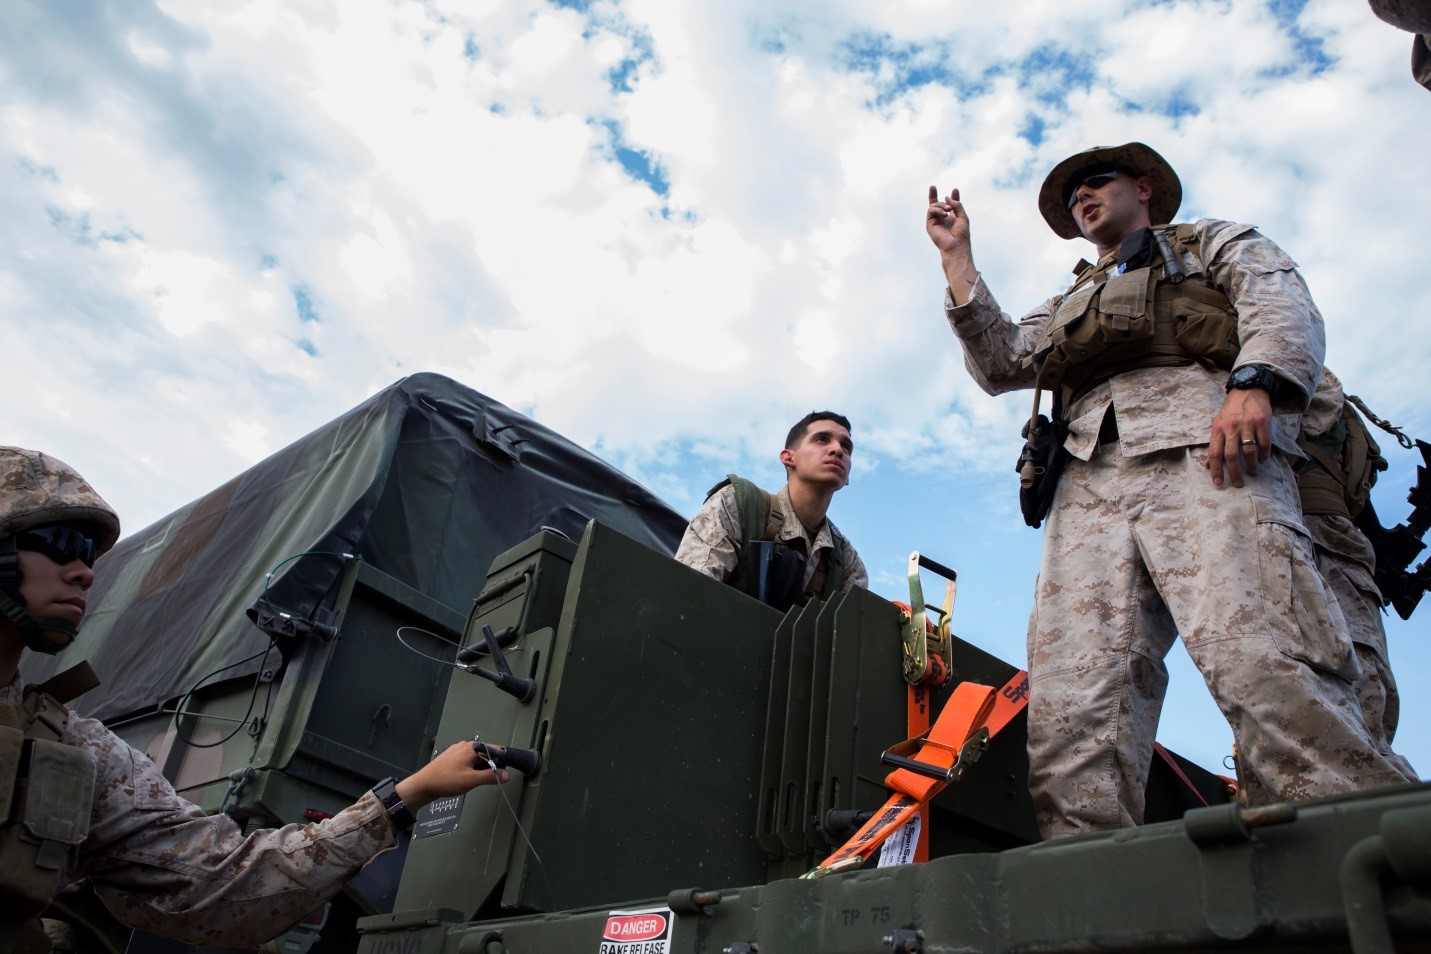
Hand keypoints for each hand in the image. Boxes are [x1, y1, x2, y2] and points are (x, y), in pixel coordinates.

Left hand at [395, 740, 509, 812]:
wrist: (423, 785)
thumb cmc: (444, 780)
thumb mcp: (470, 780)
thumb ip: (490, 777)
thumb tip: (506, 775)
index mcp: (472, 747)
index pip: (496, 750)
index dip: (502, 762)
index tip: (504, 772)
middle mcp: (465, 745)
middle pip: (487, 754)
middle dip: (489, 768)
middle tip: (484, 780)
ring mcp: (458, 751)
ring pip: (478, 759)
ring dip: (479, 770)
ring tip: (471, 780)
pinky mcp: (454, 758)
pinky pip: (469, 762)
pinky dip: (471, 770)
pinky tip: (464, 779)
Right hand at [926, 185, 970, 253]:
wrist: (956, 245)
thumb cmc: (961, 234)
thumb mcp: (962, 216)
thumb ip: (956, 205)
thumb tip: (946, 197)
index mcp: (952, 218)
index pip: (950, 205)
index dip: (953, 197)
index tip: (955, 190)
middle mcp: (942, 219)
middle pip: (936, 204)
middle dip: (933, 195)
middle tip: (937, 190)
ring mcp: (935, 221)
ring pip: (933, 206)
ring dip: (941, 205)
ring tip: (948, 210)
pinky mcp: (930, 224)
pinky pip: (930, 210)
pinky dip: (937, 209)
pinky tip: (944, 214)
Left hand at [1205, 388, 1272, 487]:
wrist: (1247, 391)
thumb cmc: (1231, 412)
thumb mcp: (1218, 425)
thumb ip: (1214, 444)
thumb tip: (1207, 465)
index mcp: (1218, 429)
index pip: (1214, 453)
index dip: (1215, 470)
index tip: (1218, 483)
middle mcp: (1231, 427)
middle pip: (1231, 455)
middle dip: (1235, 473)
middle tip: (1238, 484)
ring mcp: (1247, 424)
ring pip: (1249, 451)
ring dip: (1251, 465)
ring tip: (1252, 471)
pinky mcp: (1262, 422)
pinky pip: (1264, 443)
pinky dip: (1264, 455)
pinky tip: (1262, 459)